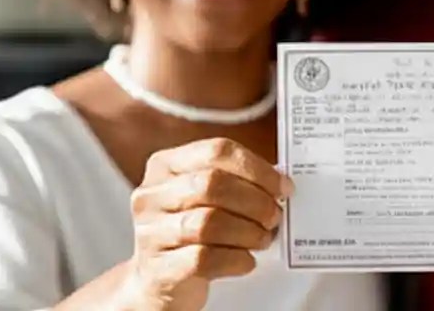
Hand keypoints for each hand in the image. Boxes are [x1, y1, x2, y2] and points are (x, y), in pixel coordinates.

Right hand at [118, 138, 291, 310]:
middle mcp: (152, 195)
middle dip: (255, 201)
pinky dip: (235, 259)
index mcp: (166, 165)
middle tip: (275, 215)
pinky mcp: (157, 268)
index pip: (217, 151)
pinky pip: (203, 259)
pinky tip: (247, 260)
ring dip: (248, 231)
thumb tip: (280, 182)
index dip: (257, 168)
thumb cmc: (189, 232)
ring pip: (207, 223)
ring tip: (264, 238)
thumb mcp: (204, 199)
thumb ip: (236, 183)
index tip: (283, 186)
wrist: (158, 281)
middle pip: (211, 184)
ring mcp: (149, 232)